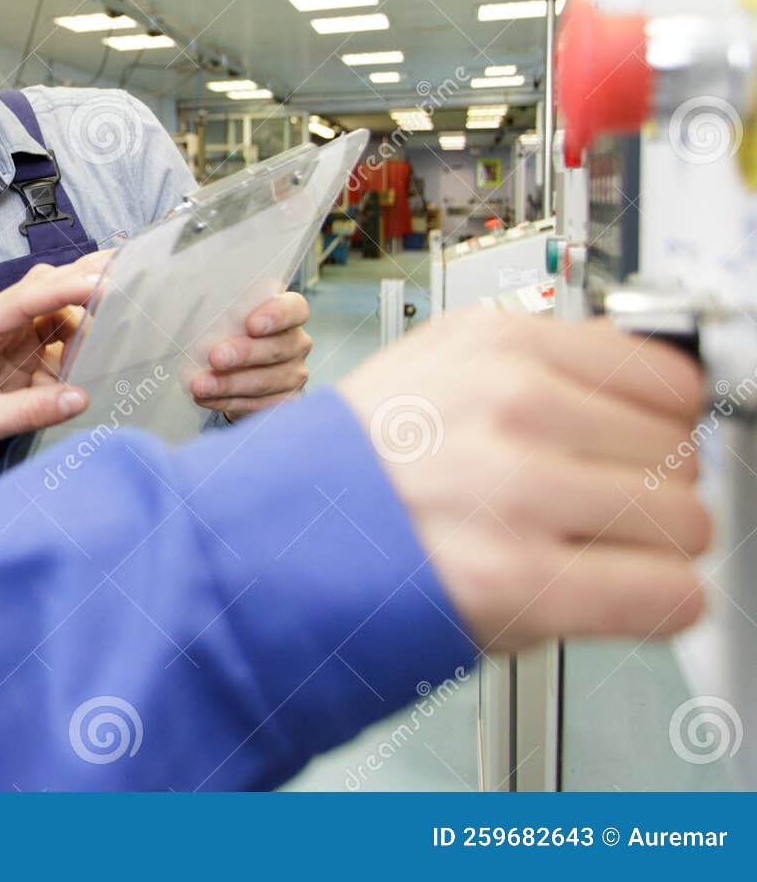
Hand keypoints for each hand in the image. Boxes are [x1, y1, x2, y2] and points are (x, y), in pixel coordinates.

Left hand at [0, 251, 112, 466]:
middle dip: (81, 280)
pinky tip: (90, 352)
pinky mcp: (25, 347)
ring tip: (110, 331)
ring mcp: (11, 332)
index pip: (21, 299)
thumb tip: (80, 398)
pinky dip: (80, 336)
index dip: (62, 289)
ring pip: (56, 302)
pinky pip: (59, 328)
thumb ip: (28, 412)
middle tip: (125, 280)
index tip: (100, 284)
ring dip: (84, 313)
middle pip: (42, 285)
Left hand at [188, 291, 311, 419]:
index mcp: (289, 313)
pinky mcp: (284, 401)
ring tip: (200, 385)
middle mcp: (296, 343)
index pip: (295, 309)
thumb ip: (220, 310)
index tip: (250, 324)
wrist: (233, 369)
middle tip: (215, 358)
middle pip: (278, 348)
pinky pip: (258, 405)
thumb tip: (190, 307)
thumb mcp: (225, 315)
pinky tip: (206, 398)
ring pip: (266, 381)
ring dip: (229, 383)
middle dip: (245, 354)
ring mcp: (294, 374)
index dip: (276, 315)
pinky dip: (228, 402)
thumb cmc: (228, 332)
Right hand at [336, 310, 710, 653]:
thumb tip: (649, 401)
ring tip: (586, 554)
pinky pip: (668, 595)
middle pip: (679, 453)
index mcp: (495, 345)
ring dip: (651, 551)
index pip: (665, 378)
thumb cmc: (348, 472)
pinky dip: (656, 605)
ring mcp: (516, 489)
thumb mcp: (431, 374)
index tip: (638, 447)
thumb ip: (535, 371)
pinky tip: (612, 597)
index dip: (655, 424)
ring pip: (684, 524)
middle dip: (650, 489)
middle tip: (593, 510)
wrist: (267, 543)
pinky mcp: (520, 577)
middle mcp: (511, 404)